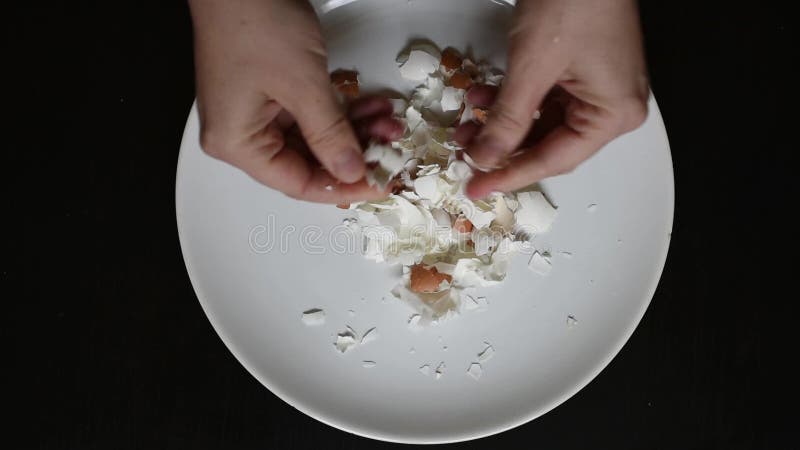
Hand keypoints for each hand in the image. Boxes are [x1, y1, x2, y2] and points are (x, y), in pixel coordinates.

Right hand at [189, 0, 394, 202]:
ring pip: (315, 137)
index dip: (343, 188)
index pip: (297, 183)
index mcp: (236, 142)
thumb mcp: (302, 85)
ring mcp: (256, 110)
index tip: (380, 184)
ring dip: (354, 131)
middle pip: (307, 162)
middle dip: (354, 155)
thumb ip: (330, 134)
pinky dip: (341, 111)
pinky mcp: (271, 89)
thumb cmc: (253, 20)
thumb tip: (352, 171)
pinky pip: (311, 113)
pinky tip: (372, 107)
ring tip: (389, 124)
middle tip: (392, 153)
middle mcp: (241, 133)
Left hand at [457, 0, 649, 198]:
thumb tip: (486, 157)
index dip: (510, 176)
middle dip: (501, 148)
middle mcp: (612, 106)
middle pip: (548, 144)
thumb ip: (507, 120)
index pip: (555, 160)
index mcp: (614, 113)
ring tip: (466, 125)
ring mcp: (596, 88)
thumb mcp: (531, 67)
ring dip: (501, 124)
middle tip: (464, 155)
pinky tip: (483, 98)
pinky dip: (511, 102)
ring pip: (540, 123)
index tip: (478, 188)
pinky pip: (542, 99)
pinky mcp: (579, 71)